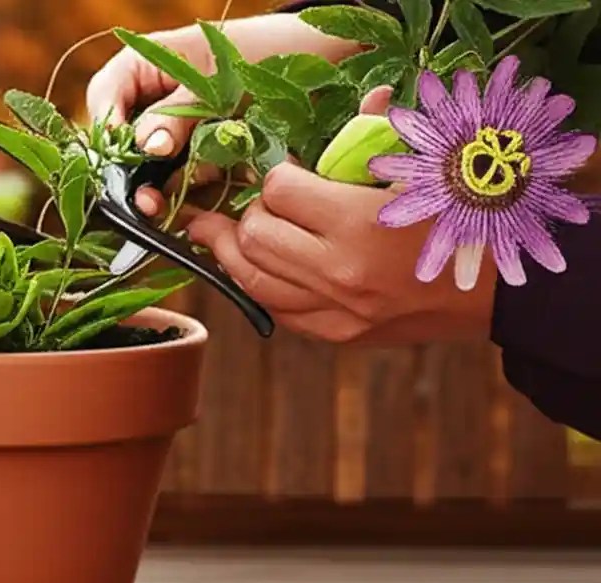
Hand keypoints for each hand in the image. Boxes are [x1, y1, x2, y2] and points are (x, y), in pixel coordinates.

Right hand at [86, 14, 359, 215]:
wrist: (316, 64)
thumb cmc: (261, 53)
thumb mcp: (214, 82)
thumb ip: (175, 114)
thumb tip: (145, 148)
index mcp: (143, 67)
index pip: (104, 98)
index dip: (108, 130)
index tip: (125, 159)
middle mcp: (152, 101)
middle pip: (124, 142)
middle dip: (138, 175)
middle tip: (148, 204)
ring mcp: (175, 130)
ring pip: (155, 168)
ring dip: (171, 186)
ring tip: (186, 197)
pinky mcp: (200, 154)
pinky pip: (186, 178)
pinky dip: (197, 189)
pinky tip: (211, 195)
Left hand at [186, 164, 495, 343]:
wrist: (504, 290)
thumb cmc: (464, 219)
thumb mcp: (427, 168)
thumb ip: (382, 135)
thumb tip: (364, 101)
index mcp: (358, 223)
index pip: (279, 190)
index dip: (278, 175)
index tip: (287, 172)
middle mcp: (339, 272)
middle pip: (254, 235)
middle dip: (250, 213)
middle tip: (259, 203)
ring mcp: (337, 311)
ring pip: (250, 279)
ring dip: (234, 252)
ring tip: (222, 235)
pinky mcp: (338, 336)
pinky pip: (276, 311)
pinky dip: (261, 286)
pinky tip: (259, 269)